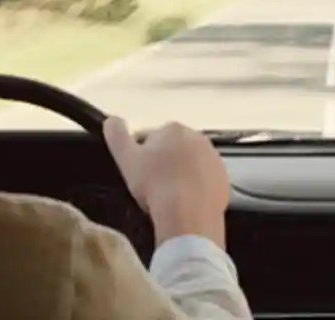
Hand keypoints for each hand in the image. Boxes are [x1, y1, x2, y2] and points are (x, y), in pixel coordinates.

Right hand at [103, 116, 229, 248]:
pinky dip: (196, 187)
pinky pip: (205, 179)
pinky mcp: (223, 177)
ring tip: (168, 197)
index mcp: (173, 129)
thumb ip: (116, 135)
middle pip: (172, 149)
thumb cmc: (154, 184)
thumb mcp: (126, 159)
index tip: (138, 174)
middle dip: (162, 163)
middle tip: (152, 187)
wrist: (188, 214)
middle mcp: (197, 137)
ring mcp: (213, 157)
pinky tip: (186, 202)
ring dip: (180, 175)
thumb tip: (111, 120)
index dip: (140, 157)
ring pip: (189, 164)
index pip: (150, 138)